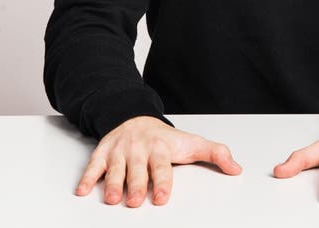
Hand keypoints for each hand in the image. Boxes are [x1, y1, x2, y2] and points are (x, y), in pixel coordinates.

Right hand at [75, 115, 241, 206]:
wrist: (136, 117)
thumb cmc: (166, 139)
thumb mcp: (192, 143)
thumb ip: (216, 154)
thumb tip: (237, 168)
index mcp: (161, 148)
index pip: (163, 166)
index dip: (163, 182)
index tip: (162, 197)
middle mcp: (139, 148)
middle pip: (138, 169)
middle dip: (137, 185)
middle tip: (136, 201)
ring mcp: (120, 150)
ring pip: (115, 168)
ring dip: (112, 183)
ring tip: (111, 198)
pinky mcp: (103, 151)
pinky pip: (93, 164)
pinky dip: (87, 177)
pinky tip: (82, 190)